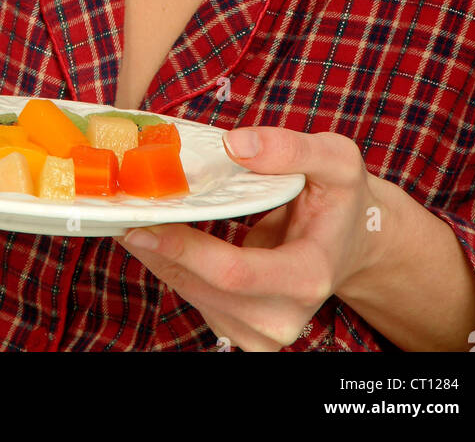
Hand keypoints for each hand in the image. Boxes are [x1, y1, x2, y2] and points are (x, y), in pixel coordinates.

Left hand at [113, 125, 384, 351]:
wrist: (350, 240)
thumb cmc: (340, 198)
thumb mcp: (335, 159)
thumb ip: (292, 148)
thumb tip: (235, 144)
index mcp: (309, 275)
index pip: (235, 274)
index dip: (184, 249)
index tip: (144, 222)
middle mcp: (286, 316)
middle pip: (204, 287)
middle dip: (160, 249)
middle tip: (124, 212)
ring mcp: (263, 331)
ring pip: (193, 295)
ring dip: (160, 257)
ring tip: (135, 218)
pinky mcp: (244, 330)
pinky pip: (196, 297)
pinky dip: (173, 265)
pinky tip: (161, 236)